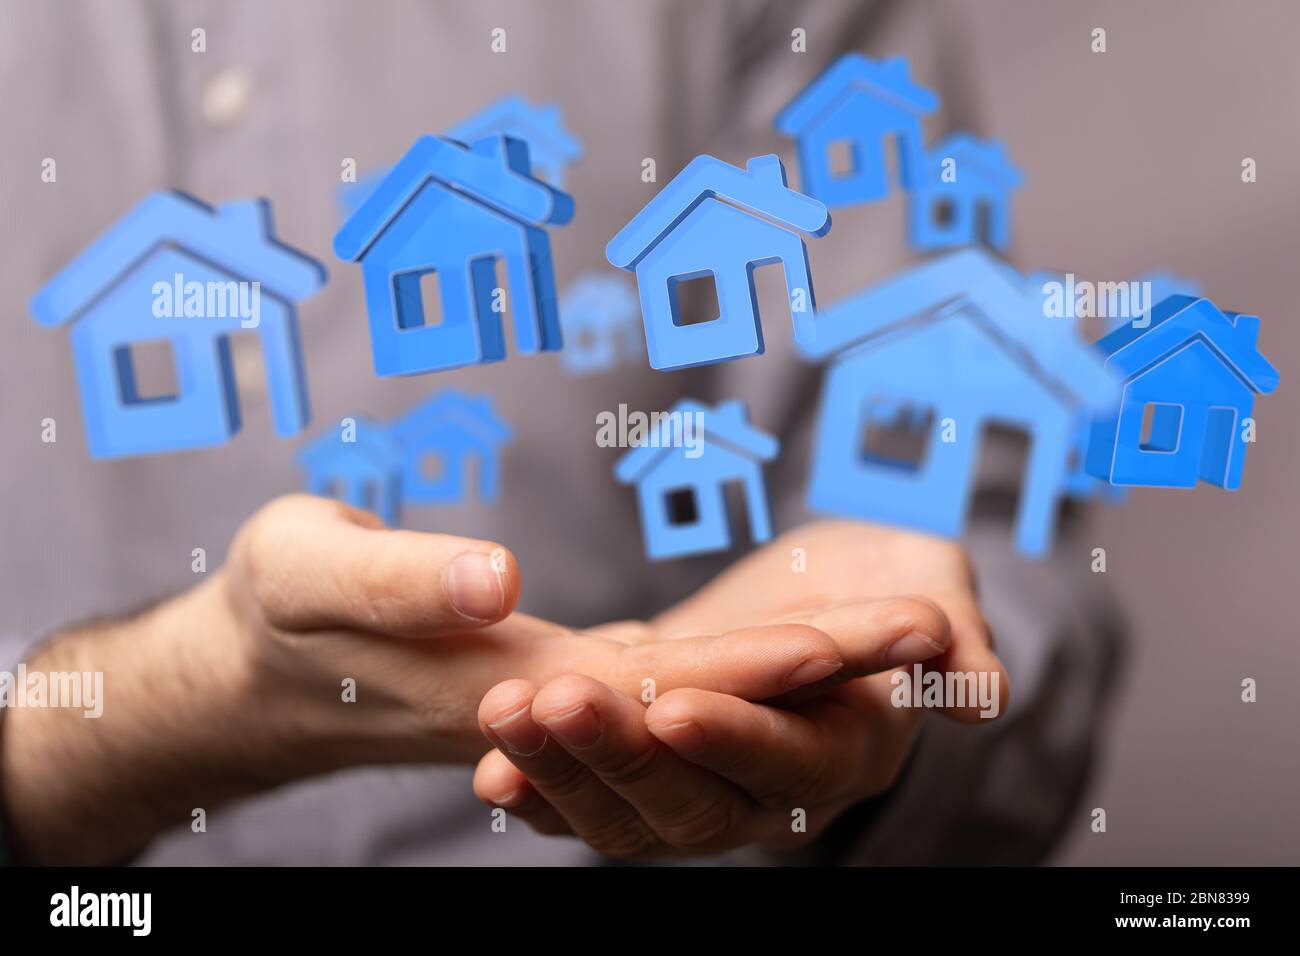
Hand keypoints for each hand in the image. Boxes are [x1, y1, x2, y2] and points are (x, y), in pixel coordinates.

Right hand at [0, 501, 924, 862]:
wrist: (257, 660)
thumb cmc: (268, 611)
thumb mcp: (305, 572)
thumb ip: (397, 585)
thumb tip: (496, 584)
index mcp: (504, 697)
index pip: (655, 695)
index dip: (754, 670)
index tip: (841, 634)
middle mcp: (561, 717)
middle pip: (713, 707)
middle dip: (817, 669)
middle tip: (920, 619)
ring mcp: (574, 702)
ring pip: (714, 695)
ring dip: (807, 662)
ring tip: (907, 617)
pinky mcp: (574, 675)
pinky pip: (683, 675)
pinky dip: (754, 656)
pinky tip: (817, 629)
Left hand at [472, 521, 1008, 857]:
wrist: (827, 596)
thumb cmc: (889, 583)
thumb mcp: (932, 583)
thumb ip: (955, 637)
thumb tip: (985, 692)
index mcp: (845, 752)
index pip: (788, 761)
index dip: (735, 738)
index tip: (674, 704)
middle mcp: (769, 793)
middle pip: (692, 799)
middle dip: (620, 754)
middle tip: (553, 702)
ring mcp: (704, 789)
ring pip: (629, 809)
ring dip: (563, 770)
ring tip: (504, 718)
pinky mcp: (652, 772)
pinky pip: (593, 801)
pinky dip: (544, 789)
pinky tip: (491, 767)